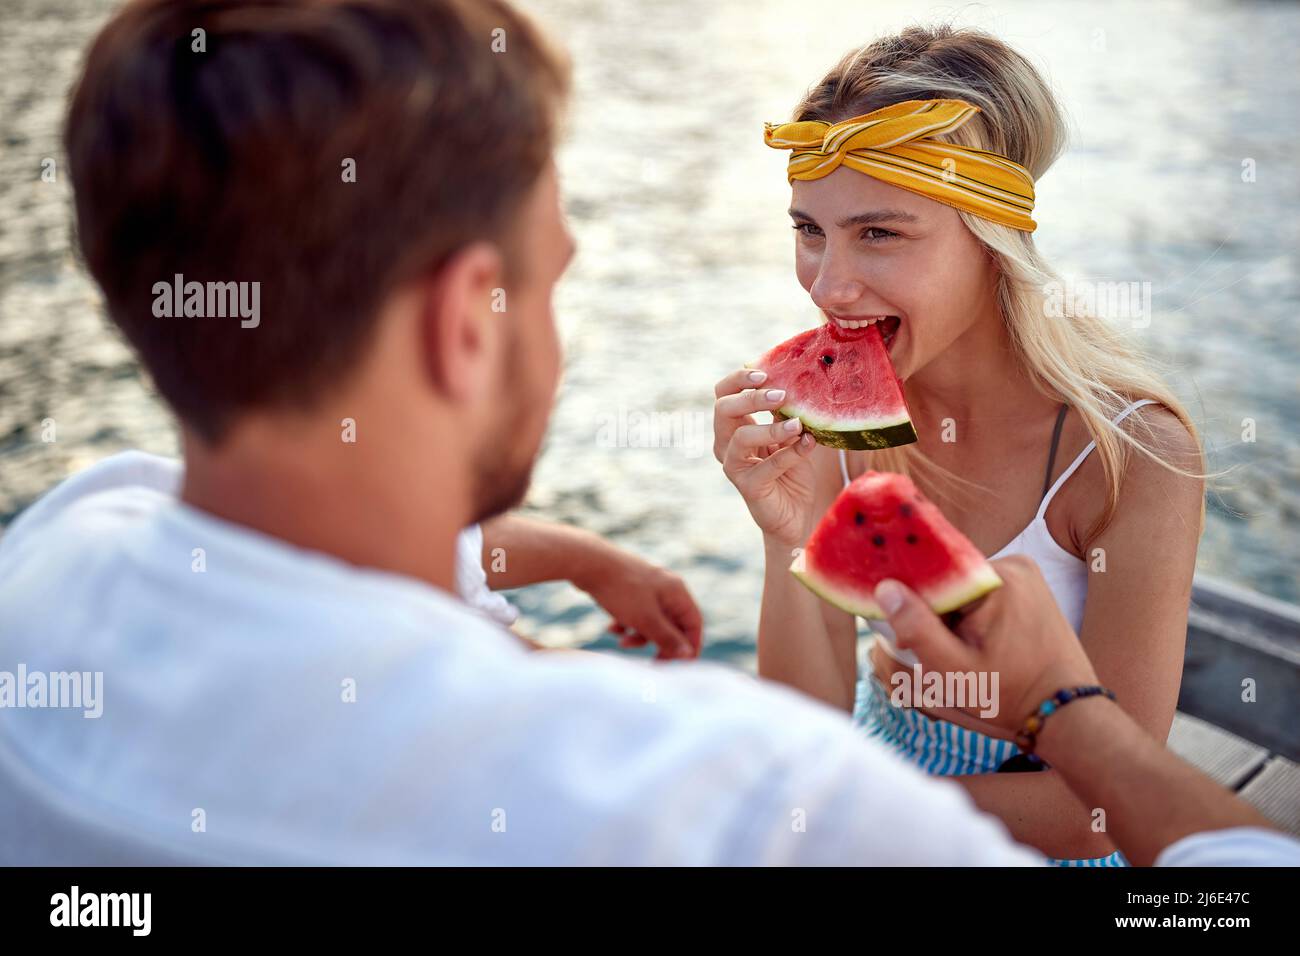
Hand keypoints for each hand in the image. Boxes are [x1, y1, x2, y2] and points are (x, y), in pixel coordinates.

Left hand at [577, 551, 702, 660]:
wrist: (586, 562)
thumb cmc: (620, 590)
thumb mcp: (645, 619)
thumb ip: (667, 638)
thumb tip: (688, 655)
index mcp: (676, 591)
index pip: (693, 623)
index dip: (690, 645)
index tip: (680, 666)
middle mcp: (665, 588)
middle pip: (672, 624)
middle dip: (660, 643)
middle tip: (653, 663)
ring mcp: (646, 588)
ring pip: (651, 621)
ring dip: (639, 636)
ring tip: (622, 643)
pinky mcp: (628, 589)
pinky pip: (634, 614)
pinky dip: (626, 625)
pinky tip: (611, 628)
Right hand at [712, 368, 818, 547]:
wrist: (796, 515)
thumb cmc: (791, 472)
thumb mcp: (789, 435)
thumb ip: (784, 414)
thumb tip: (794, 383)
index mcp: (734, 427)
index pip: (724, 394)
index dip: (738, 379)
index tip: (764, 374)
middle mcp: (726, 444)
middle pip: (723, 409)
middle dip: (751, 397)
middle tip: (780, 395)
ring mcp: (733, 466)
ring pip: (740, 437)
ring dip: (771, 427)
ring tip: (797, 423)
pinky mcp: (747, 486)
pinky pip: (767, 465)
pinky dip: (790, 452)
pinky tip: (808, 443)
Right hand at [875, 555, 1098, 732]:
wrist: (1065, 708)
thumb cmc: (1010, 694)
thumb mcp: (953, 670)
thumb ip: (917, 628)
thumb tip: (885, 589)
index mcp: (997, 579)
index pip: (933, 579)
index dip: (915, 609)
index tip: (910, 640)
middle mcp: (1014, 564)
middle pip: (948, 581)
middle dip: (937, 615)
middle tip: (942, 654)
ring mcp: (1025, 572)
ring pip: (963, 587)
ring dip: (954, 616)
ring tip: (965, 651)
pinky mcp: (1030, 585)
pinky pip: (983, 592)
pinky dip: (973, 615)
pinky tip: (980, 643)